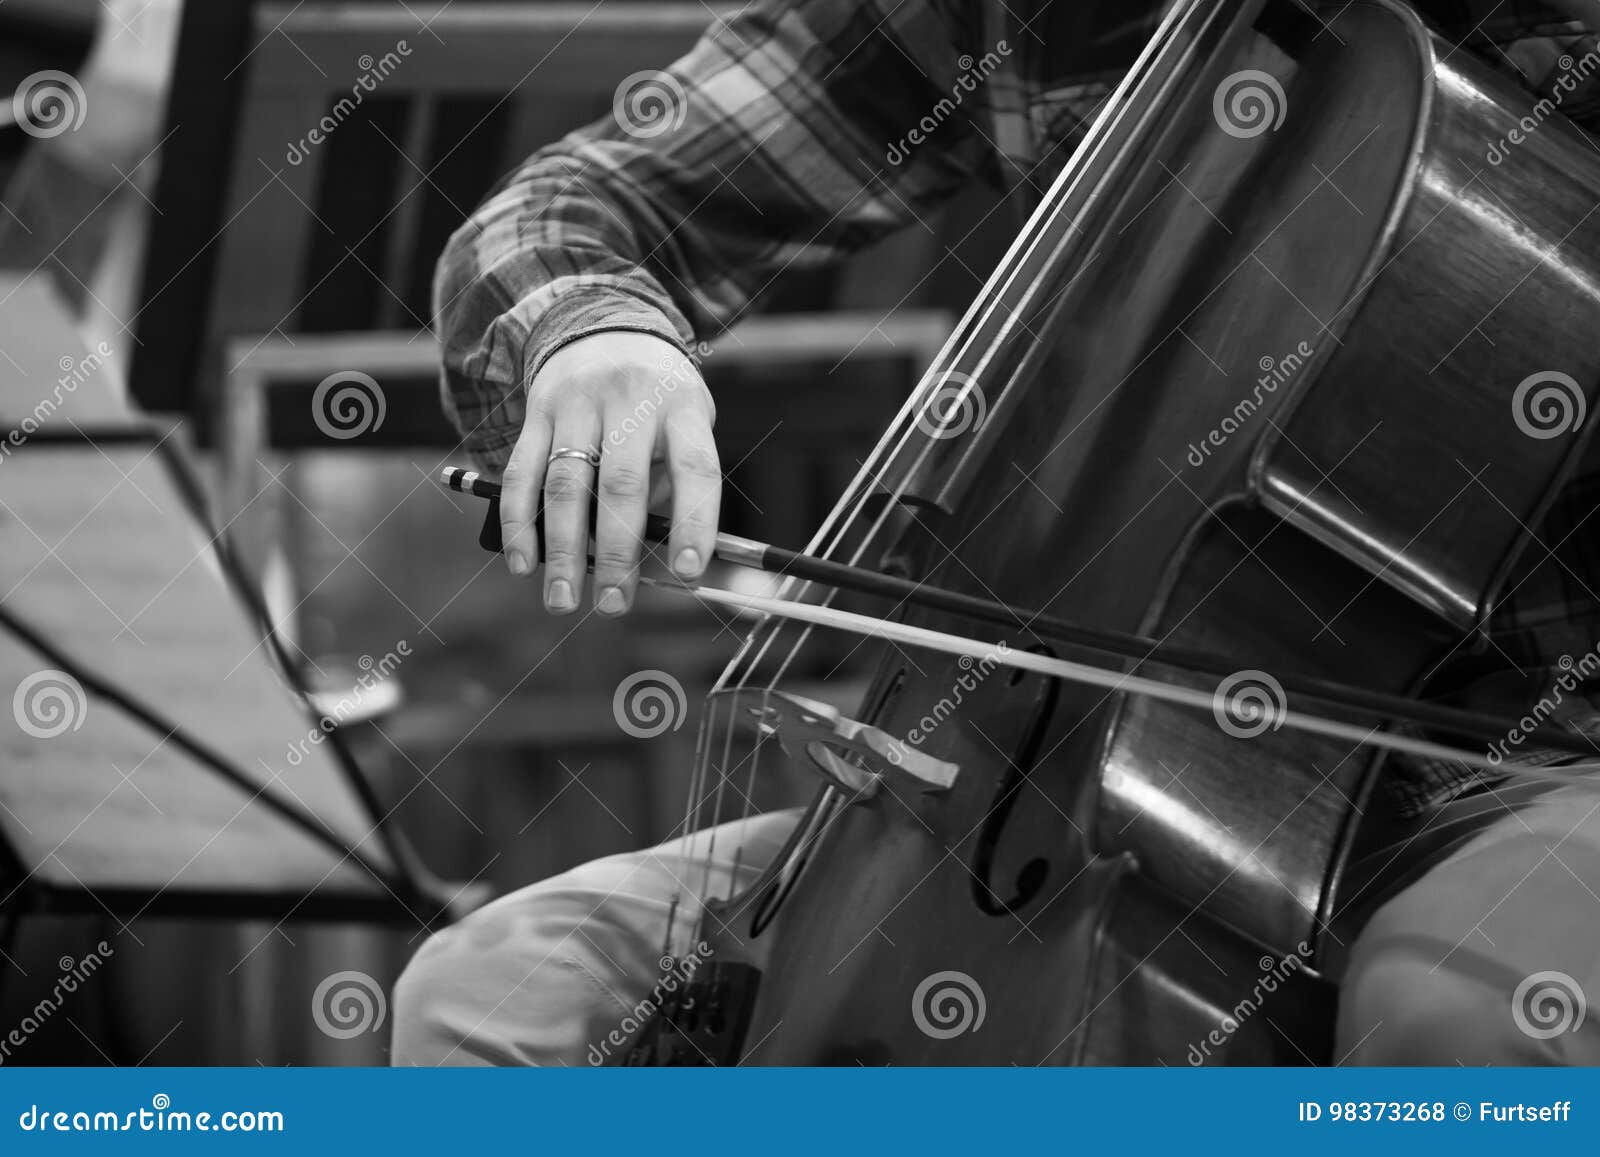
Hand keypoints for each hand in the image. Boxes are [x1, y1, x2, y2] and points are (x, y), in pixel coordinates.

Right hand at [499, 331, 719, 614]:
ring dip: (564, 550)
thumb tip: (650, 563)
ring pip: (567, 484)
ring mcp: (579, 401)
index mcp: (682, 407)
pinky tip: (522, 562)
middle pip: (622, 483)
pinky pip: (523, 471)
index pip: (696, 468)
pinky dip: (520, 522)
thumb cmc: (656, 402)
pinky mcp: (537, 409)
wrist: (602, 325)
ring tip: (563, 600)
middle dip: (618, 553)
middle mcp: (631, 399)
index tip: (688, 572)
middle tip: (614, 606)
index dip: (695, 522)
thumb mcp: (684, 425)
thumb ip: (670, 485)